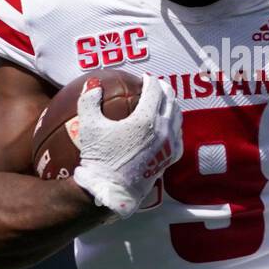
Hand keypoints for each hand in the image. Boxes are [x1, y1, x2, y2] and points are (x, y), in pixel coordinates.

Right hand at [72, 76, 182, 216]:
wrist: (112, 191)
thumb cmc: (100, 158)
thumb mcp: (89, 127)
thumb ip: (89, 101)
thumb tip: (93, 83)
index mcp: (146, 120)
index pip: (154, 91)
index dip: (150, 81)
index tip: (144, 78)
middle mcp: (163, 130)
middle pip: (171, 100)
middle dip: (163, 89)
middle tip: (155, 85)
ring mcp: (170, 145)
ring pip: (177, 117)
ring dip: (171, 105)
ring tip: (162, 101)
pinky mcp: (170, 158)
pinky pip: (178, 135)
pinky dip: (174, 124)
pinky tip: (166, 125)